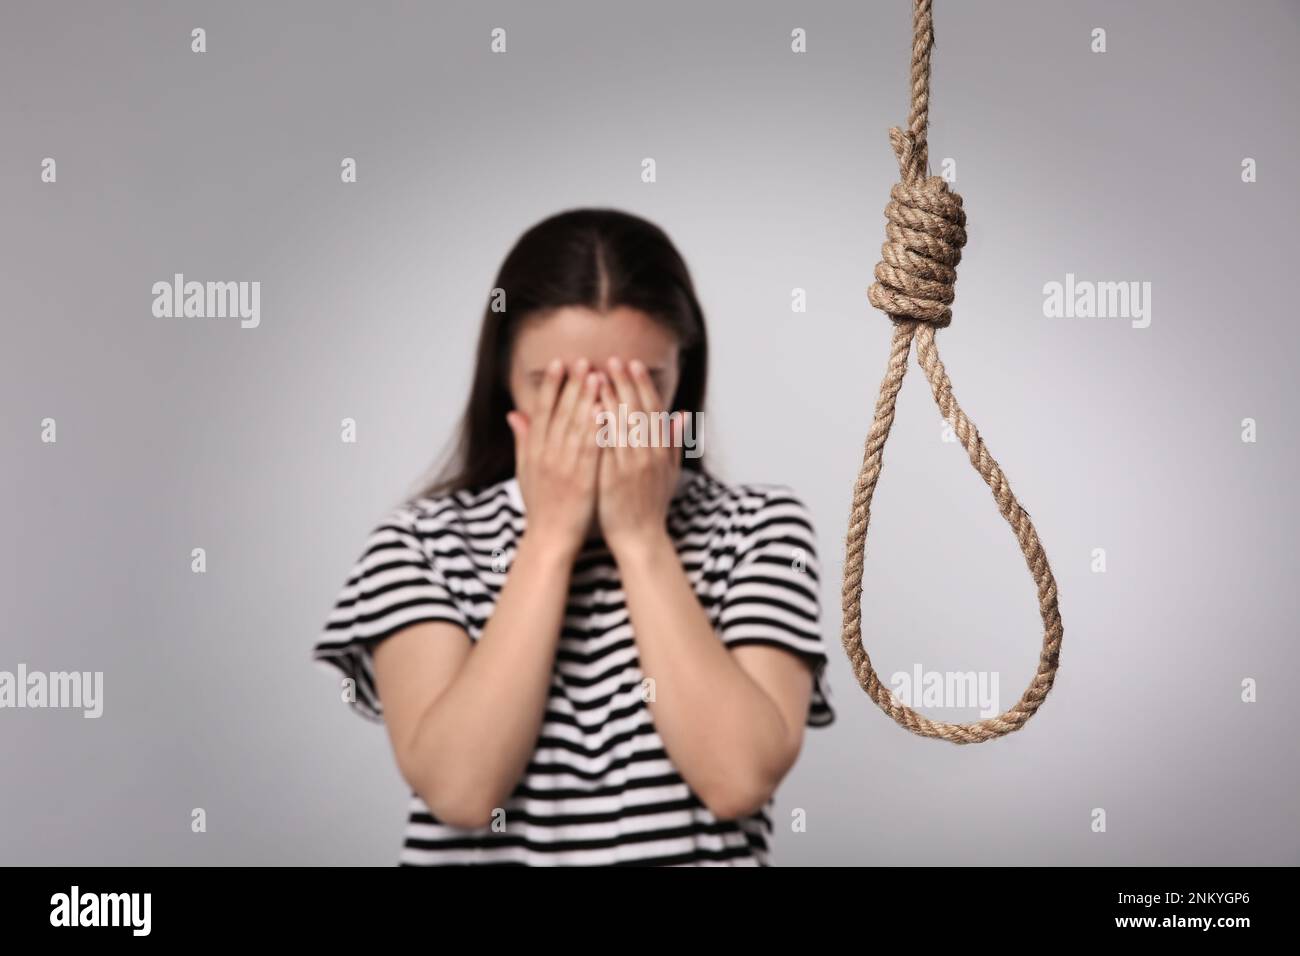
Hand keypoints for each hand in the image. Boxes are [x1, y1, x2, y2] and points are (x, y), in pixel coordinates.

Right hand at [506, 357, 602, 558]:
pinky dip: (596, 428)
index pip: (543, 410)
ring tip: (597, 376)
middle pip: (560, 413)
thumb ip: (522, 440)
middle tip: (583, 361)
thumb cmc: (541, 505)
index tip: (560, 363)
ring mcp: (564, 467)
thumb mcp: (525, 471)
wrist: (549, 539)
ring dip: (587, 399)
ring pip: (576, 427)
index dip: (552, 385)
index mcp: (534, 451)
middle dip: (572, 385)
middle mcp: (547, 455)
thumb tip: (513, 414)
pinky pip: (590, 450)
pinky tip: (606, 411)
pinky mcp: (582, 479)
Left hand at [595, 356, 682, 557]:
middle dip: (624, 383)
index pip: (652, 409)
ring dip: (609, 397)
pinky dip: (599, 425)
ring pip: (621, 424)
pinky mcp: (612, 477)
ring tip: (597, 375)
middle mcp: (648, 454)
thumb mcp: (670, 472)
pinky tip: (588, 408)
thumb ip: (675, 442)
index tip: (632, 364)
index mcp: (662, 451)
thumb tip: (682, 414)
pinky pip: (605, 446)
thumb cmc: (652, 505)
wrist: (639, 538)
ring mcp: (630, 465)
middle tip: (613, 360)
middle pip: (636, 410)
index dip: (642, 385)